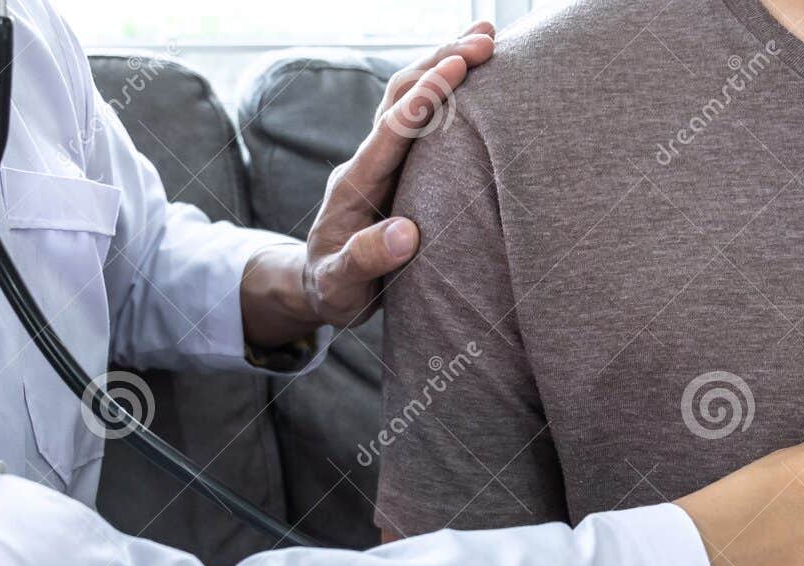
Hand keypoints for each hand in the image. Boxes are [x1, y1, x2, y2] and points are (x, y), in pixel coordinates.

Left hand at [240, 24, 496, 346]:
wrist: (315, 285)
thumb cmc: (331, 290)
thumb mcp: (340, 285)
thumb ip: (365, 260)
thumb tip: (406, 235)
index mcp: (356, 184)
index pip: (393, 130)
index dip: (425, 97)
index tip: (457, 67)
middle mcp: (368, 162)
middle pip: (402, 97)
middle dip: (441, 62)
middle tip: (487, 39)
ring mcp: (381, 160)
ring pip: (410, 98)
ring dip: (443, 63)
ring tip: (487, 36)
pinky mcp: (395, 166)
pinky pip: (420, 118)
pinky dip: (444, 89)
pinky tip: (472, 74)